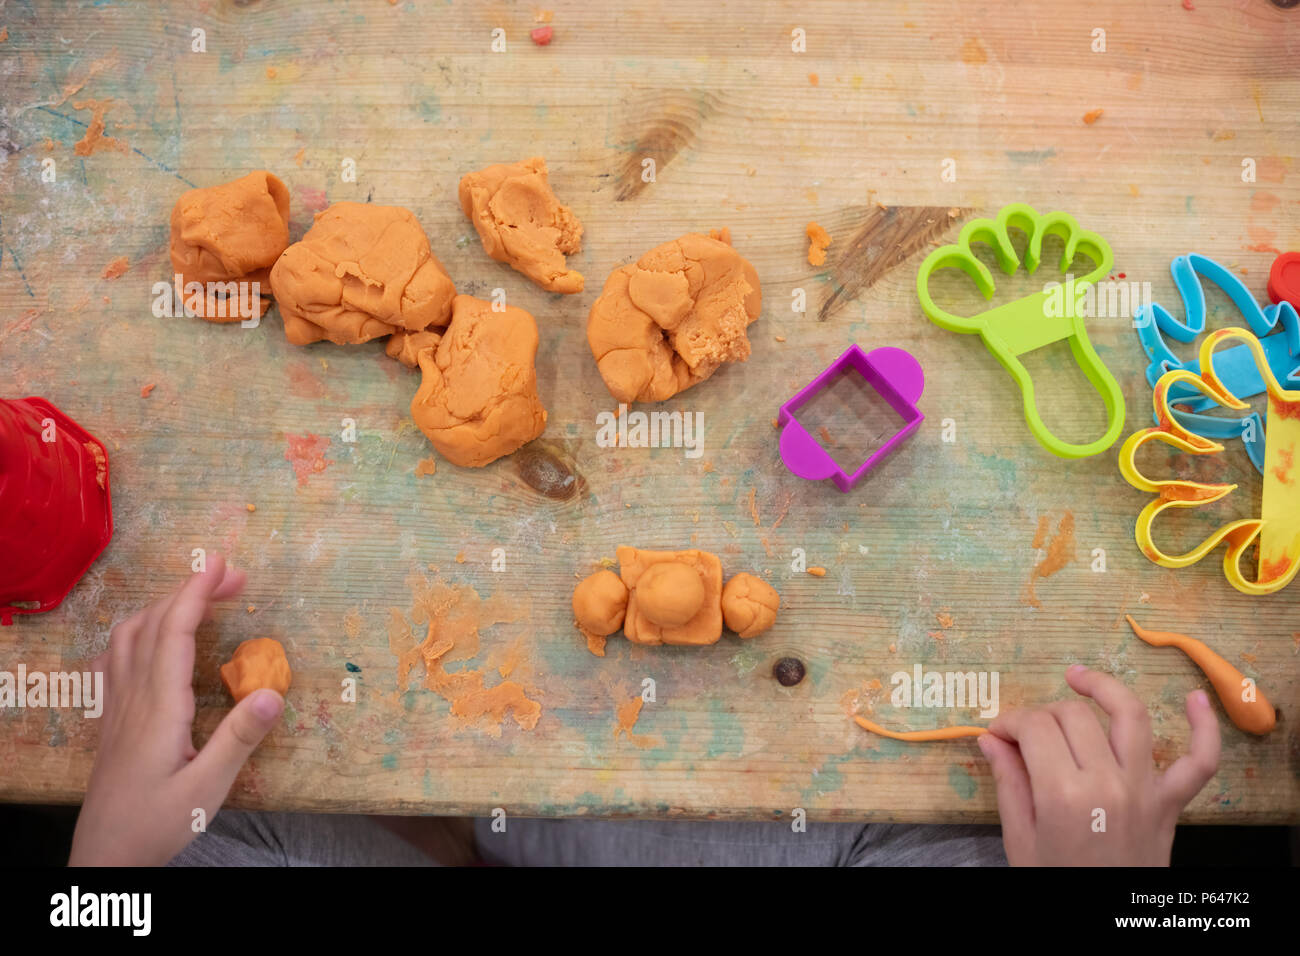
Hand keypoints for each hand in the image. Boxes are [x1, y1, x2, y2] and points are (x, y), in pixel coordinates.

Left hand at [69, 554, 283, 865]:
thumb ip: (239, 740)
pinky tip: (150, 639)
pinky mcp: (112, 719)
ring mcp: (117, 706)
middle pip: (152, 623)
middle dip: (190, 590)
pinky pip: (115, 659)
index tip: (222, 564)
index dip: (196, 593)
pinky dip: (137, 632)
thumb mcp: (207, 788)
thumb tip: (273, 692)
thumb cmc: (157, 823)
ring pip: (128, 637)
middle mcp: (133, 697)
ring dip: (163, 606)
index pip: (172, 632)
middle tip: (233, 578)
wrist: (105, 856)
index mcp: (159, 707)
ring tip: (198, 601)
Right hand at [979, 664, 1219, 866]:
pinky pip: (1199, 762)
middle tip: (1024, 731)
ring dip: (1105, 687)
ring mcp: (1144, 791)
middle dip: (1041, 713)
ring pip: (1130, 717)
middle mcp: (1108, 783)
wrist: (1106, 925)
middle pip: (1073, 716)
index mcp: (1063, 795)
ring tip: (1079, 678)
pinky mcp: (1169, 804)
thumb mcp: (1021, 840)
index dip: (1009, 721)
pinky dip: (1205, 728)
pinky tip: (1195, 699)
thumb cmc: (1055, 880)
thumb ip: (1008, 783)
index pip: (1034, 727)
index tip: (997, 733)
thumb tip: (990, 739)